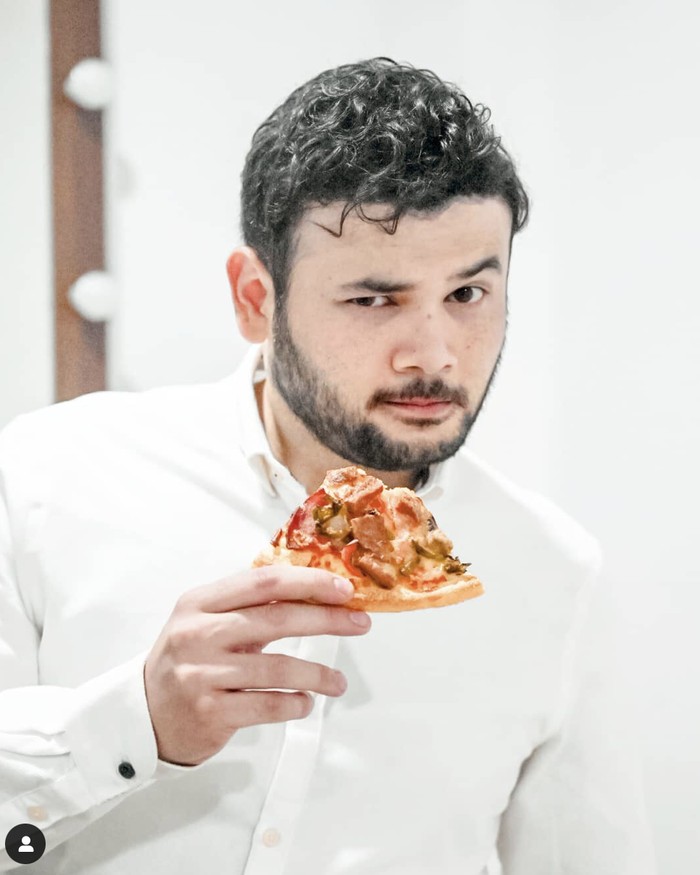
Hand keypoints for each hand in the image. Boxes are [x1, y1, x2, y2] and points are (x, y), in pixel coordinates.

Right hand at [143, 566, 369, 765]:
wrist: (143, 714)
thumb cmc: (186, 661)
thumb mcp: (206, 620)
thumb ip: (250, 605)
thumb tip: (314, 592)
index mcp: (200, 602)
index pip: (264, 582)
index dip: (309, 582)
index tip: (343, 589)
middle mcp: (199, 634)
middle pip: (277, 619)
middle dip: (327, 620)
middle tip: (358, 624)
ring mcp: (203, 674)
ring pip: (278, 668)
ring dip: (318, 675)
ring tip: (337, 682)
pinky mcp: (210, 712)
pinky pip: (267, 706)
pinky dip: (294, 704)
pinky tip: (306, 702)